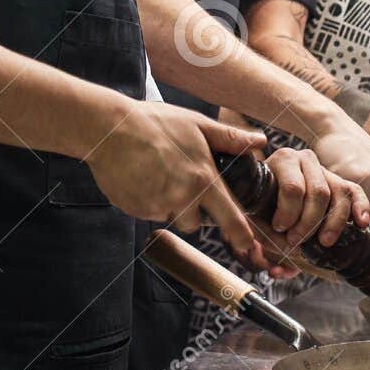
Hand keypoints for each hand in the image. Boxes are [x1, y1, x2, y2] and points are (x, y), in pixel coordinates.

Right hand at [86, 102, 275, 268]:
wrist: (110, 129)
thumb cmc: (155, 123)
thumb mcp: (198, 125)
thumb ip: (230, 139)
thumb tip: (260, 141)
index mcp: (202, 180)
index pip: (230, 218)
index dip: (242, 236)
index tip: (248, 245)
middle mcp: (181, 199)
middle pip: (196, 223)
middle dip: (194, 211)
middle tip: (182, 183)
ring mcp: (156, 207)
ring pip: (171, 217)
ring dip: (170, 205)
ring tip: (160, 175)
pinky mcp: (135, 210)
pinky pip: (149, 212)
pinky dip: (149, 201)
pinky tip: (143, 177)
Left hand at [254, 147, 369, 278]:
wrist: (272, 203)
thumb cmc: (264, 209)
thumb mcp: (257, 220)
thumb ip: (265, 242)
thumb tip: (278, 270)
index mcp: (281, 161)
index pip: (293, 187)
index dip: (288, 213)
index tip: (280, 228)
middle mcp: (305, 160)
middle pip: (318, 192)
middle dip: (308, 222)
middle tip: (297, 240)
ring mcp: (325, 171)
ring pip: (339, 193)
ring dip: (333, 223)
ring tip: (324, 242)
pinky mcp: (341, 183)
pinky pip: (355, 192)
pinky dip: (361, 207)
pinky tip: (361, 223)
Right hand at [305, 109, 369, 235]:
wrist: (336, 128)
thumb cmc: (355, 156)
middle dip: (362, 241)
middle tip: (345, 245)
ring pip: (362, 222)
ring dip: (347, 229)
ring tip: (331, 232)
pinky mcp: (359, 176)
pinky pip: (348, 208)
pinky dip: (335, 215)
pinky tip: (326, 214)